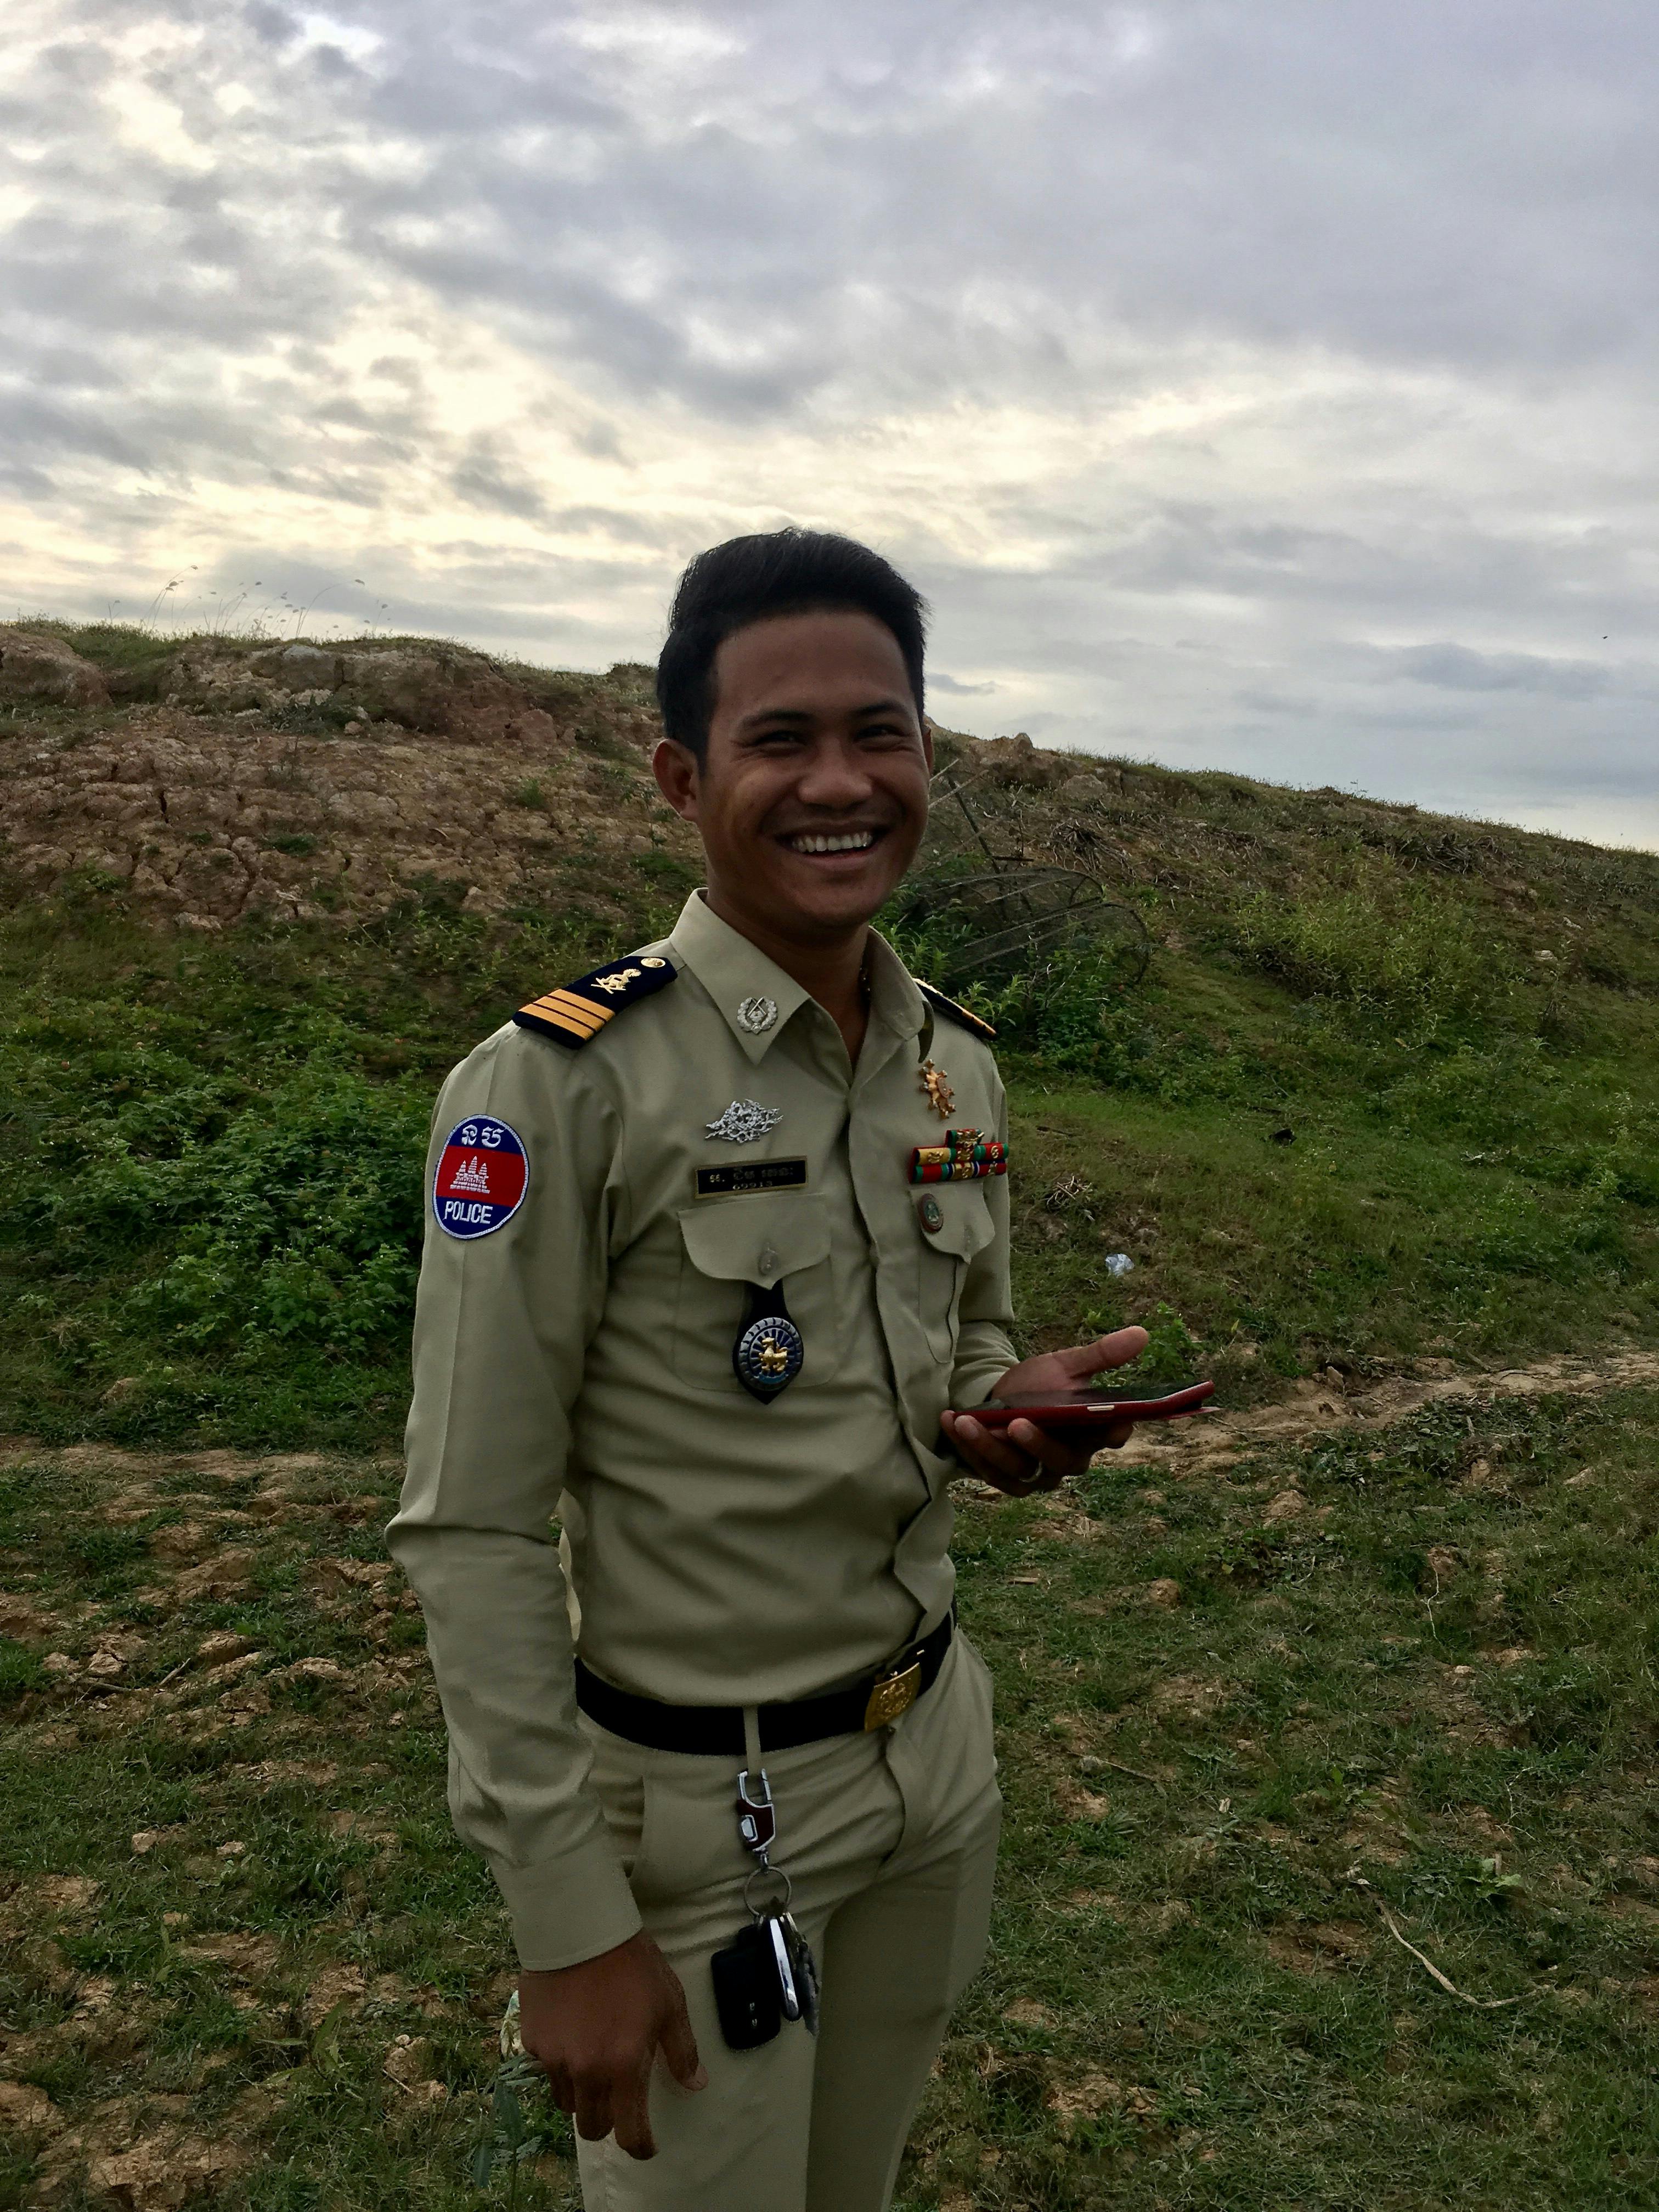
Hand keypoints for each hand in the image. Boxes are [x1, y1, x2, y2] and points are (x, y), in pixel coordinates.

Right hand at [519, 1931, 705, 2159]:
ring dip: (583, 2093)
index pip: (628, 2132)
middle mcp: (585, 2072)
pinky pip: (547, 2069)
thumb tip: (695, 2085)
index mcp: (622, 2067)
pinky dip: (561, 2063)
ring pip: (567, 2101)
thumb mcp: (670, 2004)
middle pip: (592, 2126)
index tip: (645, 2144)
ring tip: (595, 2061)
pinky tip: (572, 2034)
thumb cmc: (633, 1965)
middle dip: (608, 2121)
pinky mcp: (532, 2041)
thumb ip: (682, 2051)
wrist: (580, 1927)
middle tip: (619, 2097)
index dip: (640, 2146)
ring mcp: (554, 2058)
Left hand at [941, 1324, 1149, 1496]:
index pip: (1111, 1437)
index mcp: (1091, 1433)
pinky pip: (987, 1470)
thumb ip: (1101, 1355)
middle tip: (1018, 1423)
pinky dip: (968, 1447)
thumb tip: (1142, 1333)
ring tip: (969, 1420)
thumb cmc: (1041, 1386)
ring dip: (991, 1447)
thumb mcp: (1067, 1366)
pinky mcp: (1006, 1479)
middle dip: (1038, 1444)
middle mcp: (1068, 1460)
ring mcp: (1036, 1474)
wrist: (1002, 1399)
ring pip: (1019, 1470)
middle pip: (1061, 1460)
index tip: (1112, 1425)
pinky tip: (951, 1420)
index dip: (1112, 1433)